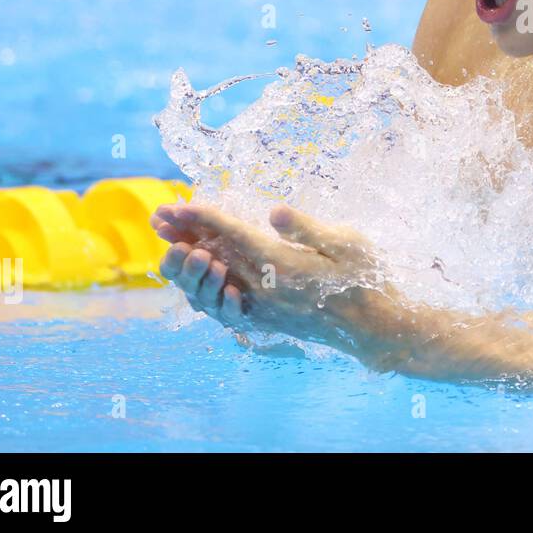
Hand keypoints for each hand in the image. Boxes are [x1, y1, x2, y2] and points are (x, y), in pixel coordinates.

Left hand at [151, 203, 392, 347]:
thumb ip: (307, 229)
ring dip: (188, 259)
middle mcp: (266, 290)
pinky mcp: (266, 318)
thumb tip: (273, 212)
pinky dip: (205, 284)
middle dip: (184, 234)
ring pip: (213, 282)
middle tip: (157, 216)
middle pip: (214, 258)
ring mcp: (263, 307)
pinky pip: (224, 302)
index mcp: (284, 266)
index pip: (234, 237)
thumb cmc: (366, 278)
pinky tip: (199, 272)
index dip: (204, 218)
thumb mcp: (347, 244)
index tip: (179, 204)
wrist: (375, 328)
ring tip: (170, 241)